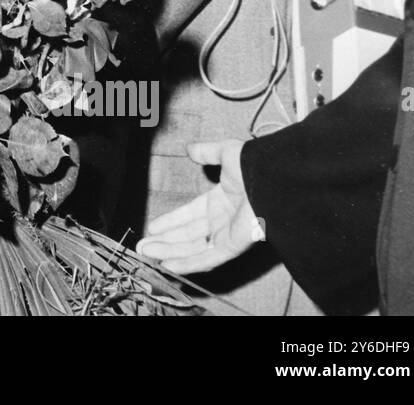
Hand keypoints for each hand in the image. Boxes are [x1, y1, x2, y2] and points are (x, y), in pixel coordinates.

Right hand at [136, 139, 262, 272]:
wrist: (270, 178)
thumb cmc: (251, 165)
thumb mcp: (224, 152)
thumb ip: (206, 152)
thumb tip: (189, 149)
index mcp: (220, 201)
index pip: (189, 215)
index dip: (170, 221)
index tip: (153, 227)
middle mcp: (222, 220)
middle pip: (188, 236)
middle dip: (164, 241)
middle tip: (143, 246)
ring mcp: (227, 235)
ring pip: (193, 249)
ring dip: (169, 253)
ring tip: (146, 254)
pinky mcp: (232, 247)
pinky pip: (207, 258)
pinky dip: (187, 263)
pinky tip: (168, 265)